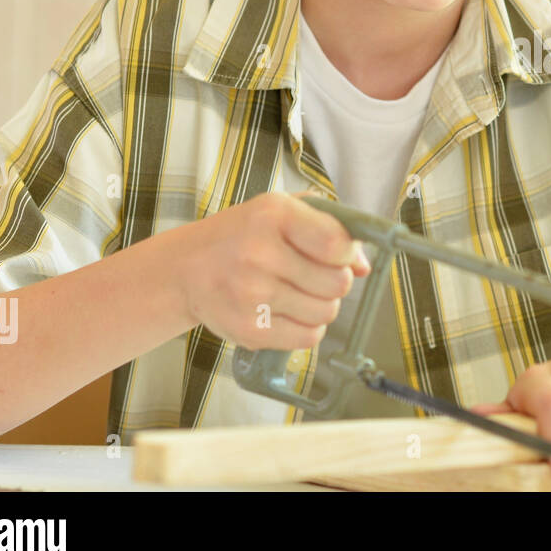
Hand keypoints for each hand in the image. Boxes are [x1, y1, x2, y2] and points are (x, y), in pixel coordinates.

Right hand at [167, 191, 368, 349]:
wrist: (186, 268)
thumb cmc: (244, 235)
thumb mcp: (283, 212)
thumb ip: (331, 227)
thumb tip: (364, 266)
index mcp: (273, 215)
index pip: (335, 243)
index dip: (347, 254)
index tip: (337, 255)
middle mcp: (259, 253)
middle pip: (337, 283)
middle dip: (336, 282)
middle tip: (316, 276)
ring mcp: (251, 295)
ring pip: (326, 313)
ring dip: (322, 305)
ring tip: (299, 293)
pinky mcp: (248, 330)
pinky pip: (308, 338)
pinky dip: (308, 327)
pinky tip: (290, 312)